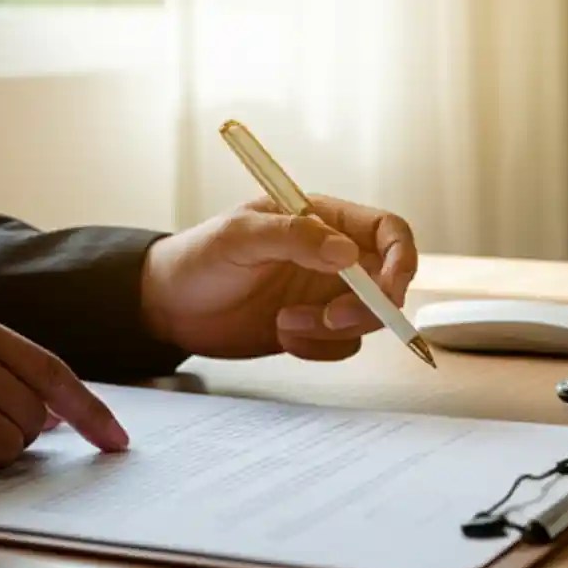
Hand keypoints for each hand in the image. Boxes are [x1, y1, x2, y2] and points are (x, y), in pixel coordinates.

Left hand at [140, 195, 417, 360]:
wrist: (166, 306)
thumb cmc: (196, 258)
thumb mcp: (238, 237)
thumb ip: (293, 237)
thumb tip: (347, 252)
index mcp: (323, 218)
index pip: (387, 231)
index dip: (401, 259)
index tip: (389, 290)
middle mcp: (333, 256)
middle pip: (386, 282)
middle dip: (367, 308)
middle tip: (329, 319)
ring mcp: (325, 294)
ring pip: (367, 320)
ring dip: (332, 331)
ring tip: (284, 322)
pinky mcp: (314, 328)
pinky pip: (341, 346)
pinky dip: (317, 348)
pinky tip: (281, 334)